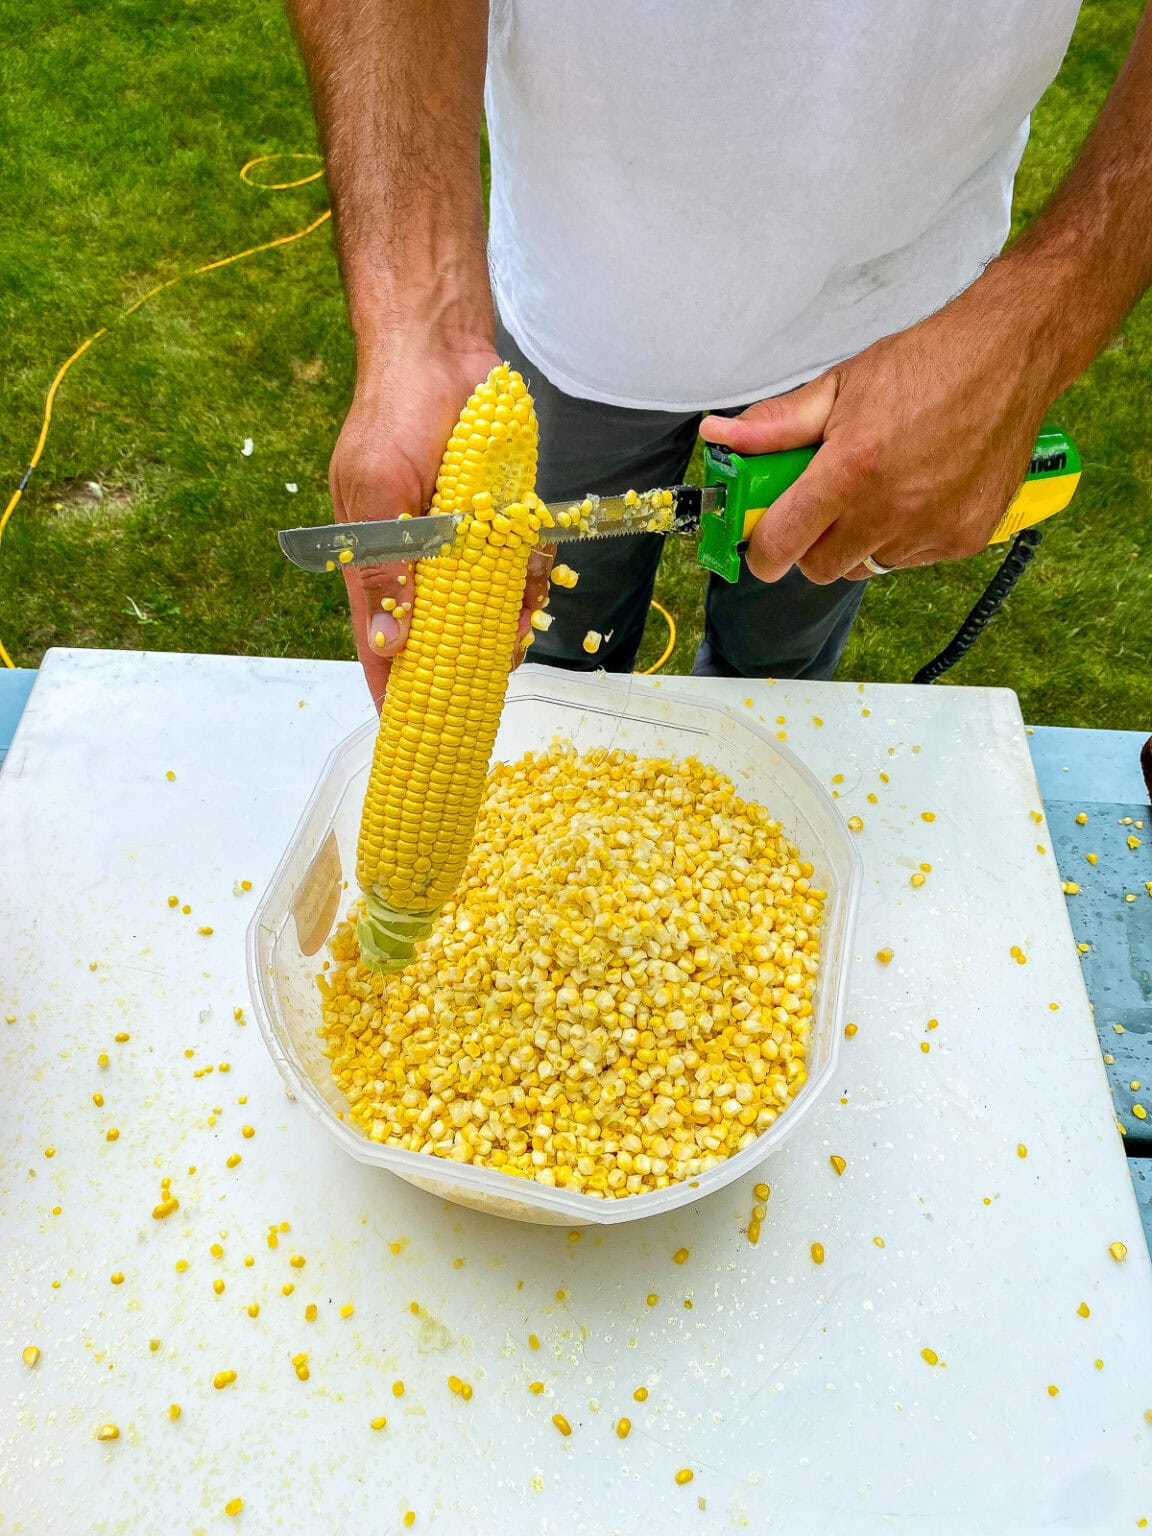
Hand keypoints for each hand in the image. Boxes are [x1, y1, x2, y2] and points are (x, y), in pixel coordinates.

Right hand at [331, 339, 499, 703]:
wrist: (442, 352)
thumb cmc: (393, 417)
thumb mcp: (378, 492)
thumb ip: (384, 567)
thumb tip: (388, 642)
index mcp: (377, 563)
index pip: (381, 644)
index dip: (395, 689)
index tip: (411, 733)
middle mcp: (420, 563)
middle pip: (443, 636)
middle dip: (471, 657)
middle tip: (495, 665)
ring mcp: (461, 546)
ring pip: (488, 608)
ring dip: (509, 618)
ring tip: (521, 618)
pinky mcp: (499, 524)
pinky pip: (518, 569)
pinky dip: (530, 577)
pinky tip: (536, 573)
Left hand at [698, 268, 1054, 583]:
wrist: (1009, 355)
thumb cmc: (924, 365)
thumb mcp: (839, 387)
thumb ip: (776, 425)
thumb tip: (721, 437)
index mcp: (850, 472)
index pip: (781, 545)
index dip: (762, 549)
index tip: (760, 540)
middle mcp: (891, 510)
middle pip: (821, 567)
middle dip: (811, 543)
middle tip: (823, 505)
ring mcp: (932, 530)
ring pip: (867, 566)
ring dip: (859, 542)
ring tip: (877, 491)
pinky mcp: (964, 539)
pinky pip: (912, 559)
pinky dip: (904, 538)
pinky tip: (917, 493)